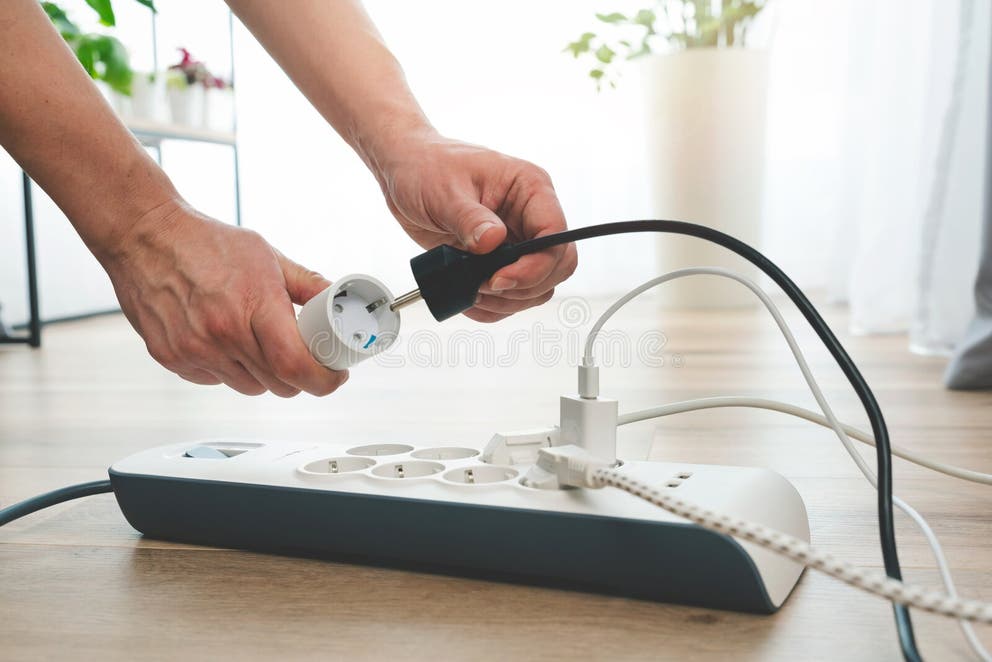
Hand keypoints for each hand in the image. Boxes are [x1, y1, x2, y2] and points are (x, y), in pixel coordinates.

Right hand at [101, 200, 346, 396]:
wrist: (145, 236)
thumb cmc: (205, 242)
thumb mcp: (268, 255)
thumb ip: (307, 283)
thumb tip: (337, 299)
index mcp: (254, 306)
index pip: (296, 365)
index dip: (324, 379)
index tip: (334, 375)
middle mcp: (223, 333)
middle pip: (279, 384)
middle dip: (300, 377)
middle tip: (303, 357)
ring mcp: (195, 350)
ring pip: (250, 387)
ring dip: (264, 375)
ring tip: (260, 344)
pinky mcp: (172, 358)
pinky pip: (216, 381)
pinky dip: (229, 370)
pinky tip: (226, 342)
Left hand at [372, 129, 577, 322]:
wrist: (406, 171)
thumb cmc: (428, 166)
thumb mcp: (445, 191)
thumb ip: (470, 220)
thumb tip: (493, 241)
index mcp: (530, 188)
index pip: (555, 235)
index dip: (535, 265)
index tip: (499, 278)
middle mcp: (530, 216)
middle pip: (556, 266)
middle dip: (523, 286)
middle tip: (485, 286)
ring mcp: (517, 240)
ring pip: (538, 287)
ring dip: (508, 300)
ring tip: (473, 292)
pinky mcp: (499, 260)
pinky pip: (512, 295)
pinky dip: (493, 306)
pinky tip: (469, 298)